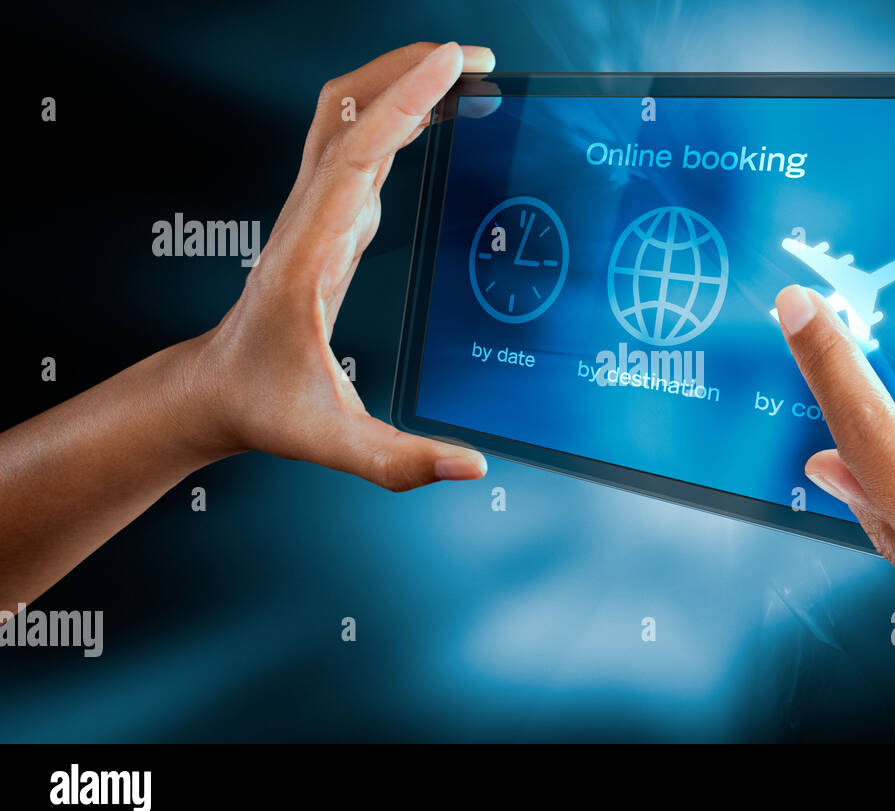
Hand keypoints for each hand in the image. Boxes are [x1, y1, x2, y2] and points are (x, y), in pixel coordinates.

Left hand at [183, 42, 493, 488]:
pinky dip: (394, 115)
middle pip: (347, 113)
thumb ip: (399, 462)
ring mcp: (314, 211)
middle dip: (408, 71)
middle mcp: (308, 218)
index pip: (357, 157)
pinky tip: (432, 119)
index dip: (404, 103)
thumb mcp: (333, 442)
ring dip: (396, 82)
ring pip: (345, 118)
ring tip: (461, 71)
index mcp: (310, 255)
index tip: (453, 65)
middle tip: (476, 58)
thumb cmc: (266, 405)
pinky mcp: (327, 217)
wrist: (217, 389)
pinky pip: (357, 145)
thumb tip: (471, 468)